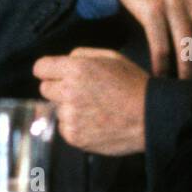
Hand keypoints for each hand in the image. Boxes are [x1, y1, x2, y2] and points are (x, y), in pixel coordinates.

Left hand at [32, 47, 147, 154]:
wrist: (151, 117)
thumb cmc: (133, 85)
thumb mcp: (111, 57)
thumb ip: (81, 55)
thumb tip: (62, 61)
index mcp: (76, 69)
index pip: (40, 68)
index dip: (49, 70)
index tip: (54, 75)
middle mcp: (68, 92)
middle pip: (44, 89)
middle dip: (59, 88)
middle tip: (82, 92)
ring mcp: (70, 116)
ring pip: (57, 110)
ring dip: (70, 109)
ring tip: (96, 109)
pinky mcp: (74, 136)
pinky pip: (65, 128)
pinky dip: (76, 126)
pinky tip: (96, 122)